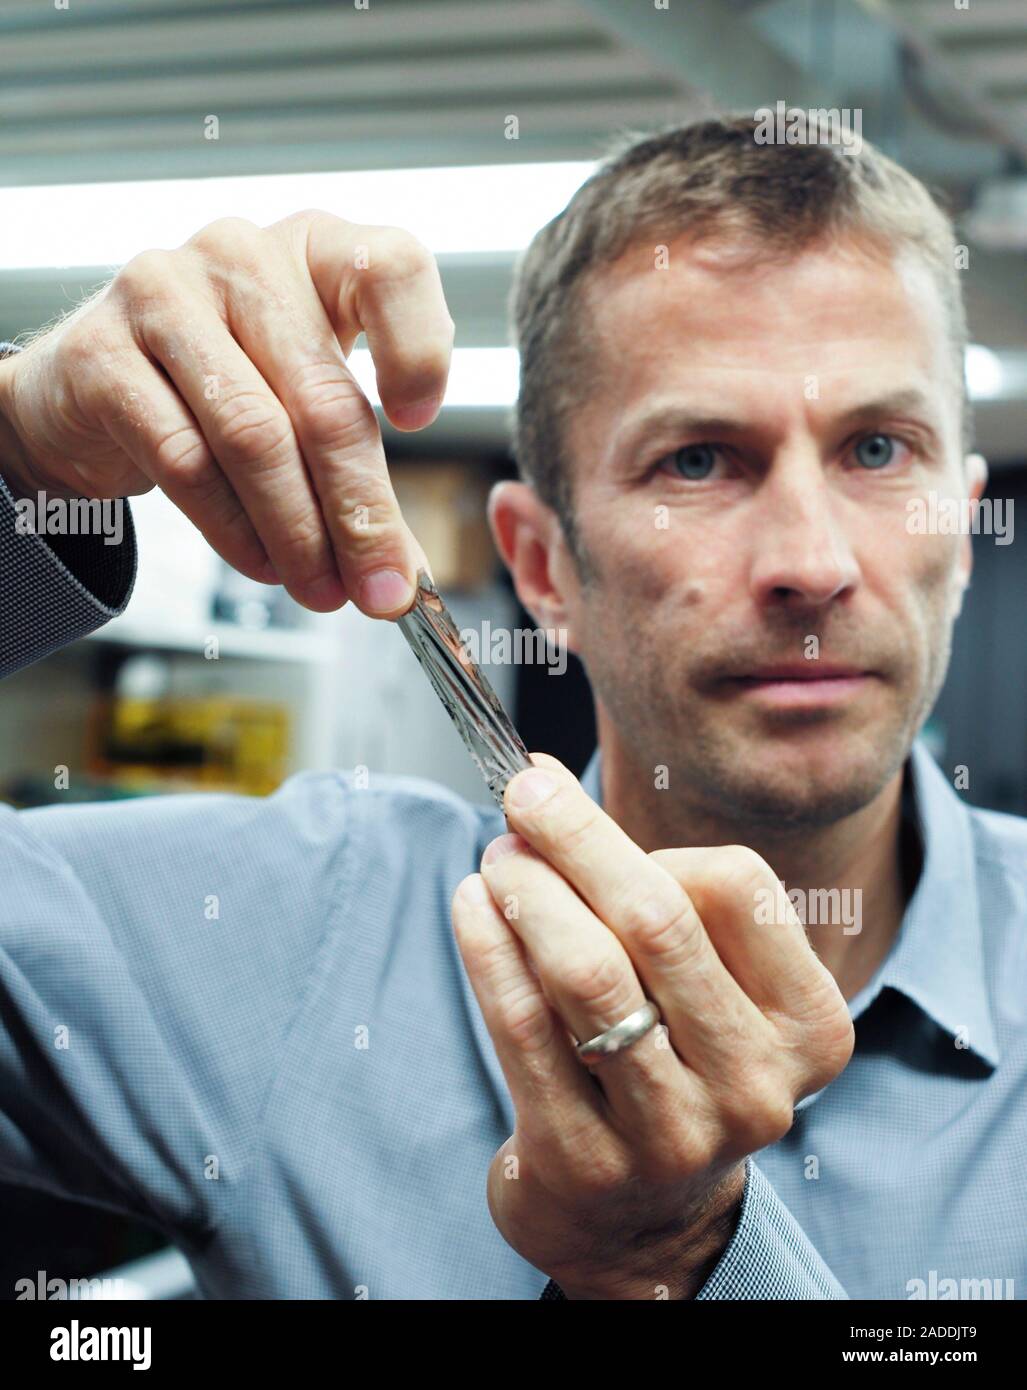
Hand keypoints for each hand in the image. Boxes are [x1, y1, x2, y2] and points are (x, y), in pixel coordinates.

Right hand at [0, 212, 453, 615]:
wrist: (92, 385)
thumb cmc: (225, 383)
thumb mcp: (305, 398)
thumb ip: (358, 466)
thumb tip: (402, 571)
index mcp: (314, 248)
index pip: (390, 268)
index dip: (418, 348)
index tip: (419, 423)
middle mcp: (241, 253)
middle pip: (322, 395)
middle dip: (359, 510)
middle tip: (382, 587)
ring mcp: (162, 293)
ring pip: (253, 435)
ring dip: (297, 532)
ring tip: (322, 589)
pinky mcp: (101, 352)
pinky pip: (184, 459)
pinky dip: (233, 528)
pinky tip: (262, 564)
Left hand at [451, 754, 854, 1298]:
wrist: (643, 1221)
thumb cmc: (672, 1062)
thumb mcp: (697, 983)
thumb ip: (641, 882)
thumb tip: (541, 777)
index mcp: (808, 1025)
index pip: (735, 884)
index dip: (647, 843)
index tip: (580, 820)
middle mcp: (757, 1084)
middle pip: (658, 920)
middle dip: (576, 840)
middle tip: (521, 794)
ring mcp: (675, 1133)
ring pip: (589, 973)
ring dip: (528, 892)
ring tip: (497, 857)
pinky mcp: (588, 1161)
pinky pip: (524, 1027)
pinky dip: (489, 949)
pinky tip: (472, 909)